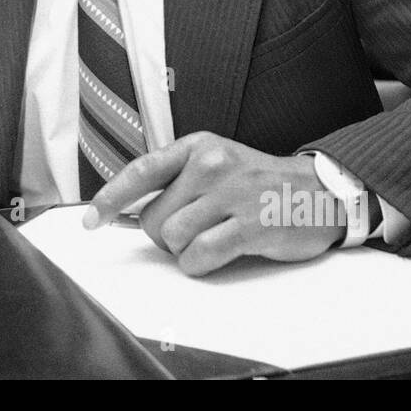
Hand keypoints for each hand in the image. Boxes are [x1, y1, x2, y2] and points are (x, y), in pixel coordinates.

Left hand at [82, 132, 344, 275]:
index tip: (91, 220)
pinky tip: (219, 253)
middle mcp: (212, 164)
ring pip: (172, 239)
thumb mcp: (216, 164)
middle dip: (165, 235)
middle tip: (196, 230)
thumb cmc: (258, 184)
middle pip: (153, 218)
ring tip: (213, 237)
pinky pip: (199, 256)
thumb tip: (126, 213)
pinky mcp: (250, 225)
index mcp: (198, 146)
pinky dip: (200, 264)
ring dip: (185, 251)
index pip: (141, 171)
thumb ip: (175, 182)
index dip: (111, 198)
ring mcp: (231, 194)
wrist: (319, 192)